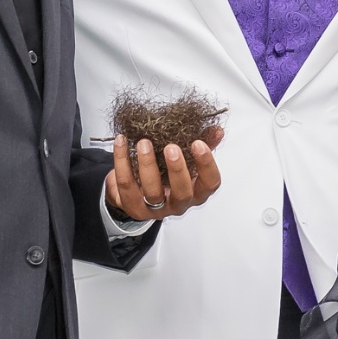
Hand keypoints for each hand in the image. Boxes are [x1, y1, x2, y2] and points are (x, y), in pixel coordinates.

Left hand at [106, 125, 223, 219]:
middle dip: (177, 170)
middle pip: (182, 193)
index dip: (206, 165)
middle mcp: (178, 203)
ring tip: (143, 142)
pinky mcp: (132, 206)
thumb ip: (202, 145)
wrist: (135, 191)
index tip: (198, 143)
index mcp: (196, 191)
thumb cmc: (165, 174)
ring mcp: (155, 208)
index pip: (209, 183)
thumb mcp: (185, 159)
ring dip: (147, 165)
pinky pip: (126, 184)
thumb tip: (216, 130)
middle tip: (171, 147)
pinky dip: (122, 161)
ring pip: (152, 191)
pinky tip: (122, 142)